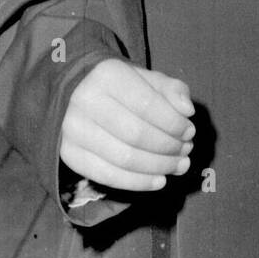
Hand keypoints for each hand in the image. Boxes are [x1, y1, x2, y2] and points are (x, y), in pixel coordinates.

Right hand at [60, 58, 195, 191]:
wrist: (76, 93)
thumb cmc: (122, 87)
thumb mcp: (148, 79)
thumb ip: (172, 90)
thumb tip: (187, 110)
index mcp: (107, 75)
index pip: (148, 105)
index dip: (173, 123)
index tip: (190, 131)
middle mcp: (84, 100)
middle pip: (136, 134)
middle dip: (168, 147)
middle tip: (186, 151)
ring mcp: (72, 130)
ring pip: (124, 158)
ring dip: (158, 167)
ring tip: (178, 166)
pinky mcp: (69, 154)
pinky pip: (107, 176)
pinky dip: (137, 183)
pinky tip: (159, 180)